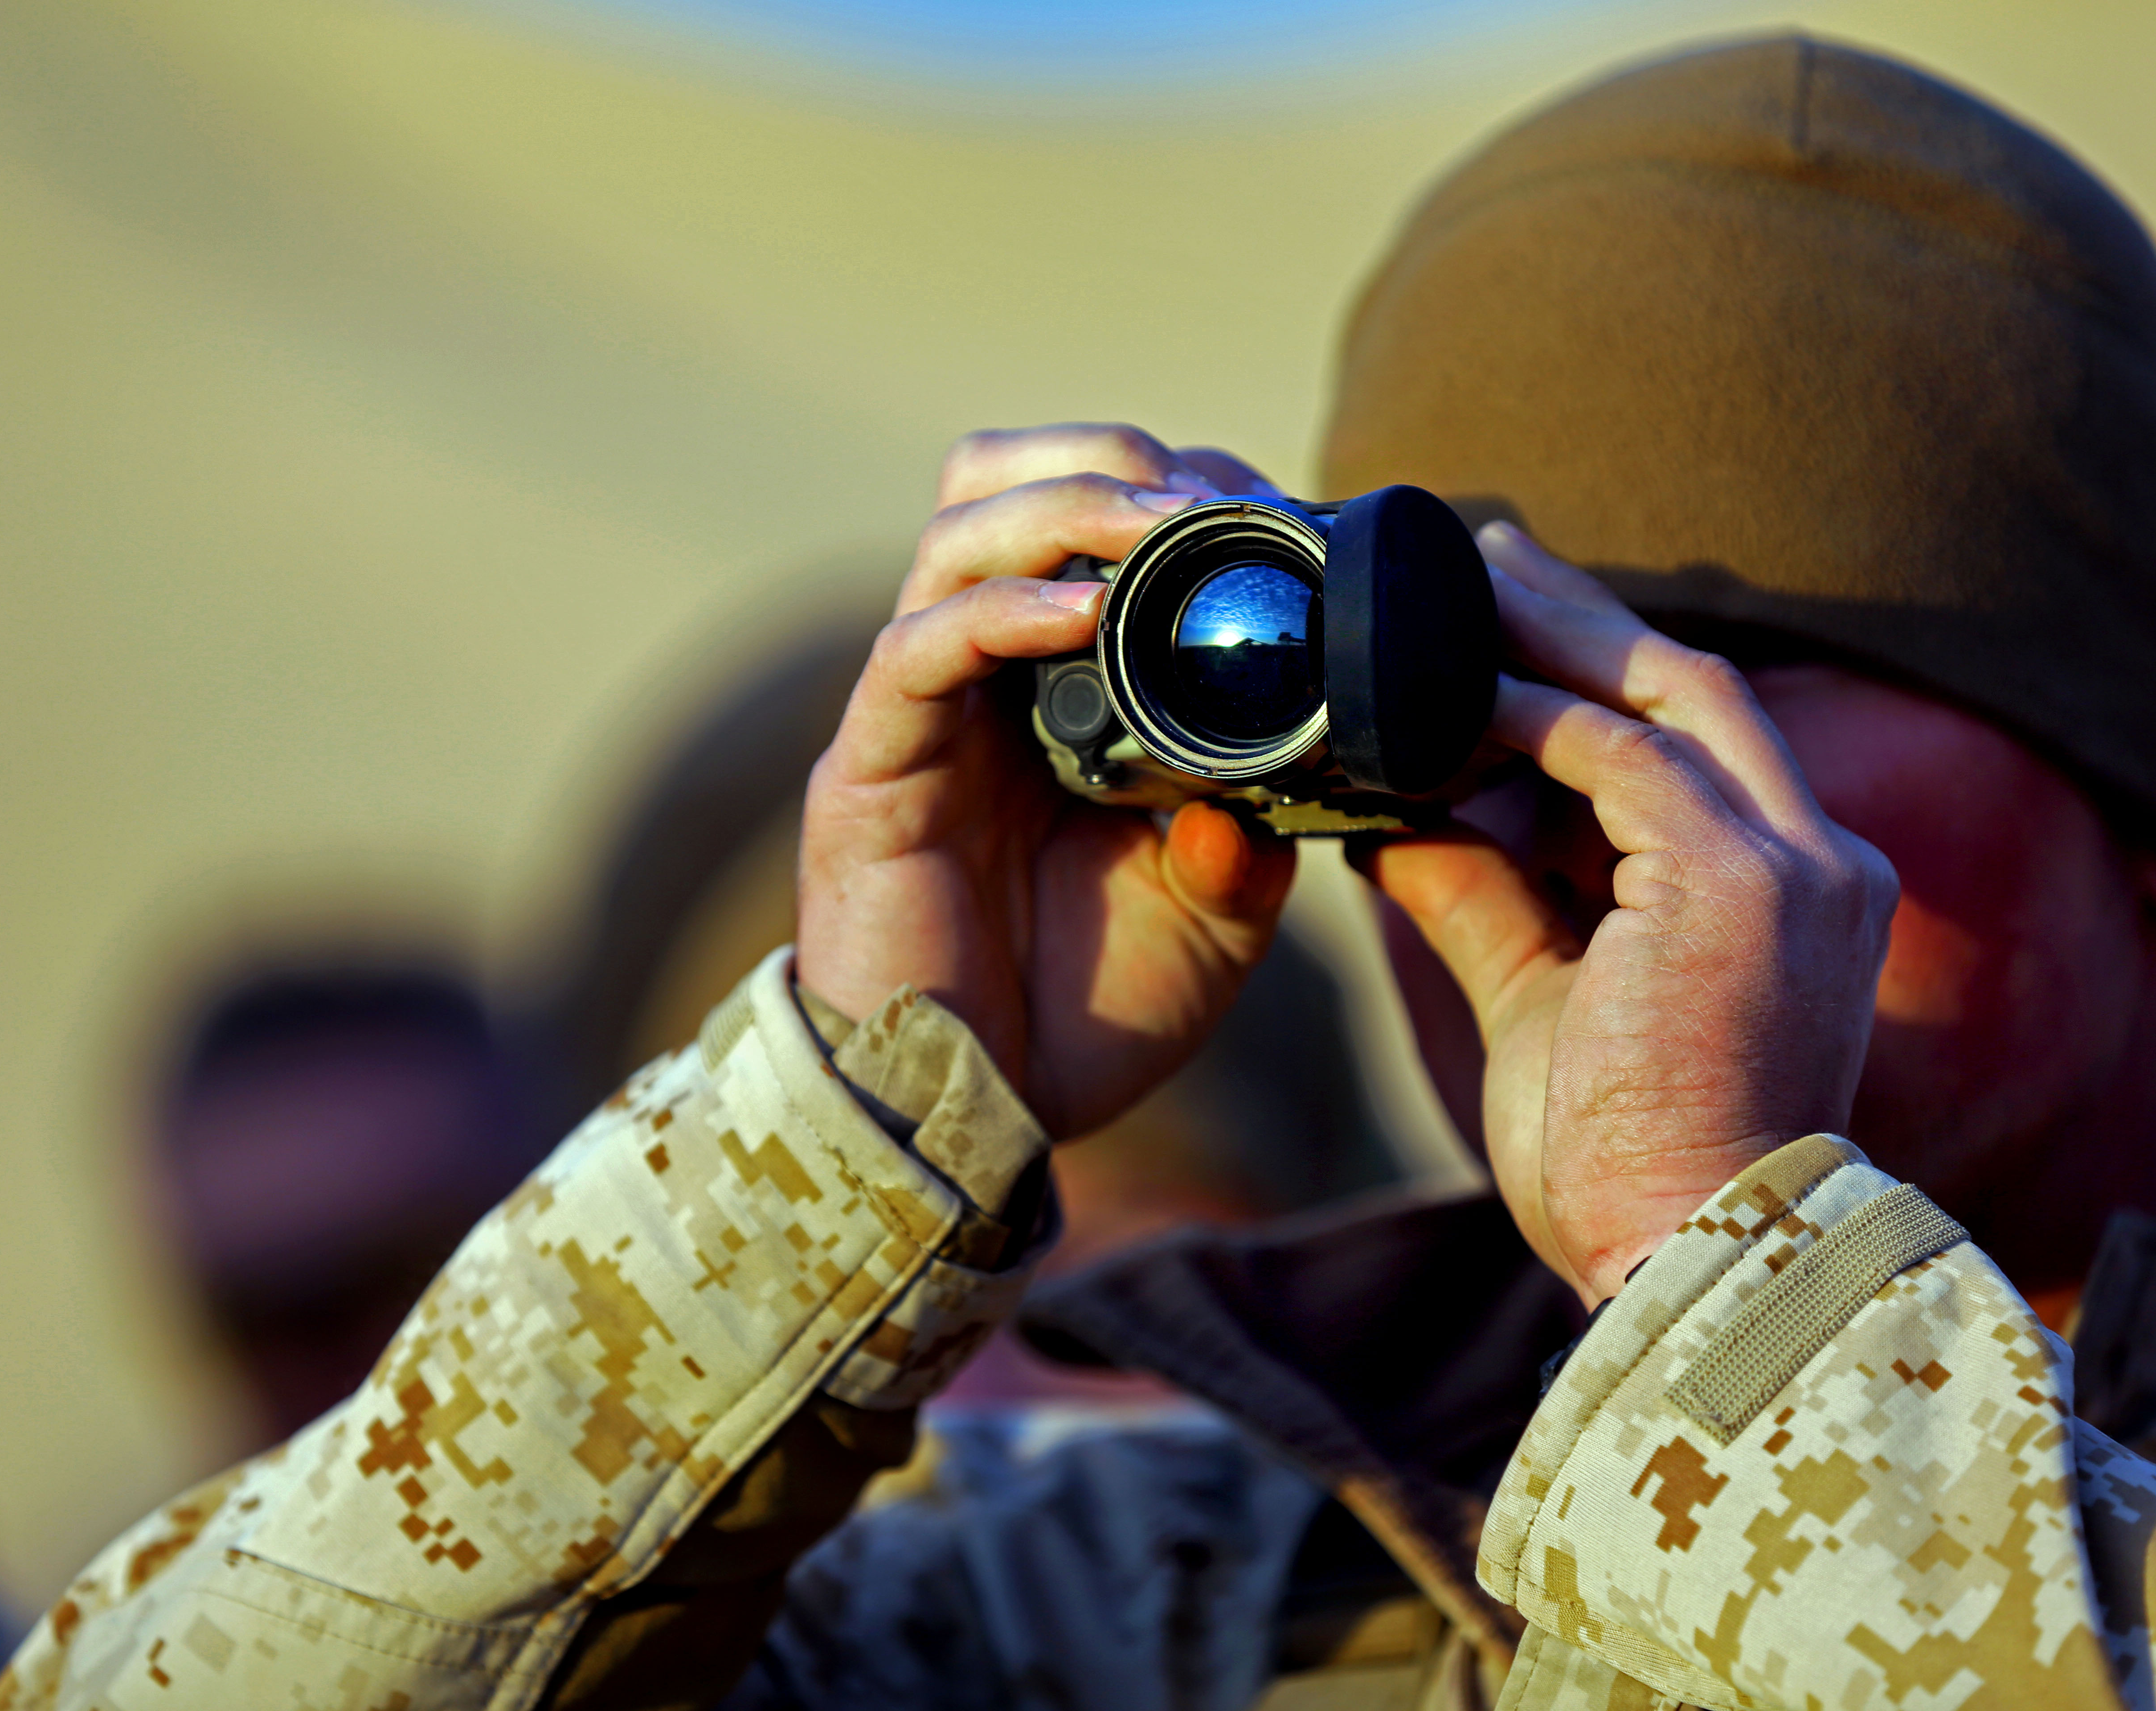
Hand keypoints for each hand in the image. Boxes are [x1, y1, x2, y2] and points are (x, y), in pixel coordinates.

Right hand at [796, 425, 1295, 1138]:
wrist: (970, 1123)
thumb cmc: (1075, 1019)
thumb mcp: (1211, 922)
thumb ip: (1250, 837)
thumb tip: (1283, 764)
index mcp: (1056, 694)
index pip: (1095, 535)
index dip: (1182, 500)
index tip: (1281, 519)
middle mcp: (981, 679)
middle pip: (1007, 488)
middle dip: (1115, 466)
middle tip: (1217, 502)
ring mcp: (921, 715)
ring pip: (961, 534)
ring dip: (1070, 507)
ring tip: (1168, 522)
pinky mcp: (872, 767)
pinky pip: (921, 649)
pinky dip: (1004, 609)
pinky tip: (1084, 611)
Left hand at [1361, 524, 1897, 1306]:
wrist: (1684, 1268)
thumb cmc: (1625, 1161)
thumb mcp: (1538, 996)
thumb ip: (1482, 895)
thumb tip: (1394, 822)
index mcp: (1800, 893)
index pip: (1694, 746)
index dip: (1594, 676)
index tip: (1499, 632)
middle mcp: (1820, 861)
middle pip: (1694, 689)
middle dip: (1581, 615)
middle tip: (1483, 553)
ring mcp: (1792, 866)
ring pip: (1668, 695)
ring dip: (1552, 638)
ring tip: (1456, 586)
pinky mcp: (1740, 883)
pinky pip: (1623, 757)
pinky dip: (1532, 719)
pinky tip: (1449, 693)